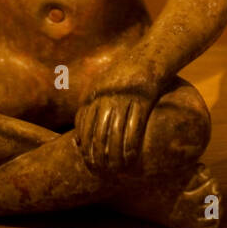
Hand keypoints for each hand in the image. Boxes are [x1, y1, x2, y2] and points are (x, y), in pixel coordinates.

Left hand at [74, 57, 160, 173]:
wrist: (148, 57)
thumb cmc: (123, 76)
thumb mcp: (101, 85)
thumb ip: (90, 106)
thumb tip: (78, 133)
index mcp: (93, 93)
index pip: (83, 123)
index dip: (84, 144)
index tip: (87, 159)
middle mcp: (106, 95)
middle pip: (98, 130)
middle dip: (98, 153)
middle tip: (100, 170)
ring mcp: (124, 97)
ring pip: (116, 131)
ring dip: (115, 153)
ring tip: (115, 169)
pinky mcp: (142, 98)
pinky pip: (135, 125)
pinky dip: (131, 143)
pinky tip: (131, 156)